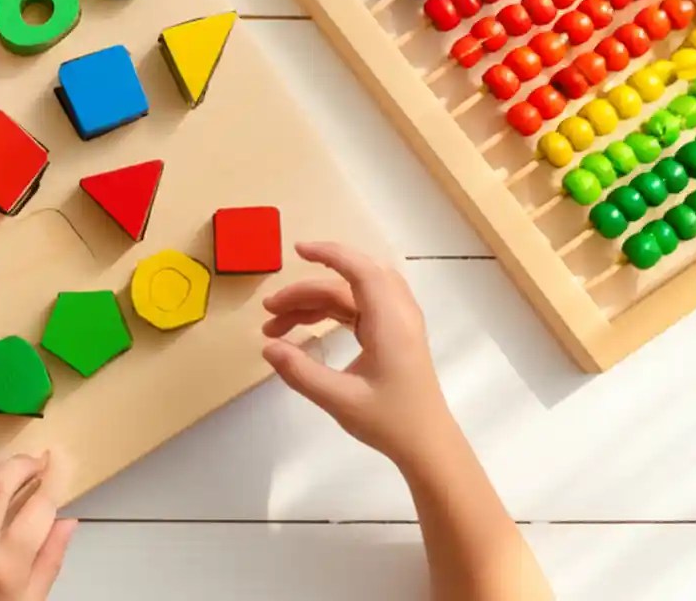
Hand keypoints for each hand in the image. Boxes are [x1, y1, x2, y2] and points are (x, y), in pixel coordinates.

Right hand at [261, 242, 454, 467]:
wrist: (428, 445)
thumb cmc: (390, 421)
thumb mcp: (339, 399)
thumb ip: (300, 372)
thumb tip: (267, 348)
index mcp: (390, 322)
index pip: (360, 271)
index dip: (330, 254)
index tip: (297, 250)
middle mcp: (397, 315)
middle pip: (347, 284)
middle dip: (306, 291)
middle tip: (269, 311)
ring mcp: (397, 325)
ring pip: (350, 298)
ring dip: (313, 306)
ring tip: (276, 327)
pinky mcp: (392, 337)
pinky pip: (357, 311)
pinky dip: (328, 316)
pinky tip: (304, 331)